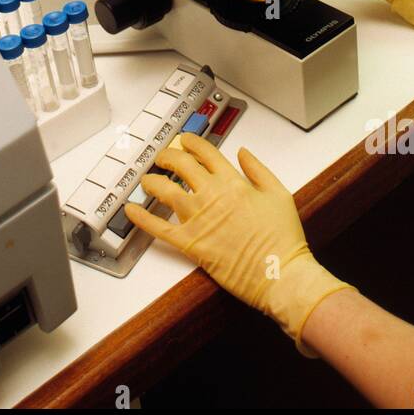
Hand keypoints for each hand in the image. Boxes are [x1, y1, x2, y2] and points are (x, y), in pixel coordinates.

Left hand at [124, 133, 350, 351]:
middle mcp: (211, 195)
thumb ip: (258, 169)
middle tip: (163, 158)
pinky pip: (159, 228)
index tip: (185, 141)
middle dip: (168, 157)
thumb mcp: (279, 193)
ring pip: (165, 191)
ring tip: (147, 180)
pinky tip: (131, 210)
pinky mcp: (190, 243)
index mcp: (233, 181)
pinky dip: (142, 218)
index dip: (191, 143)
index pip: (205, 152)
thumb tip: (242, 152)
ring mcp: (198, 218)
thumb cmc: (282, 238)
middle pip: (181, 165)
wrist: (278, 273)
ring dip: (152, 181)